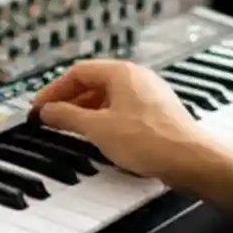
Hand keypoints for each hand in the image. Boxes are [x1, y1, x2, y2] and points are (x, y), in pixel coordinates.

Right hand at [32, 60, 232, 210]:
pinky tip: (100, 137)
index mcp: (122, 72)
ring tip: (72, 130)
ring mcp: (149, 96)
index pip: (78, 72)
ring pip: (108, 98)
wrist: (192, 160)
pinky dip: (104, 120)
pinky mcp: (156, 114)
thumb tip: (47, 111)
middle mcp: (137, 78)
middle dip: (69, 101)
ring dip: (86, 112)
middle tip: (52, 118)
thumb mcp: (97, 129)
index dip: (54, 89)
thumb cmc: (150, 140)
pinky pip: (122, 110)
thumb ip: (68, 117)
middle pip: (93, 83)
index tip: (41, 106)